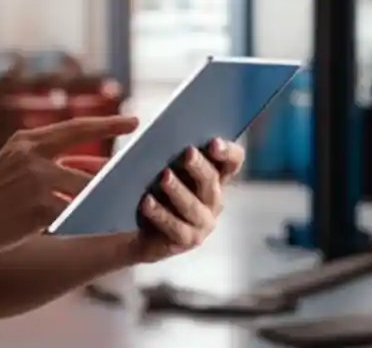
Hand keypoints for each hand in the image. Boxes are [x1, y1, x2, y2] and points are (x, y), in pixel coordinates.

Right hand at [0, 116, 138, 254]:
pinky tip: (105, 219)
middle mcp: (32, 154)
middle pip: (88, 150)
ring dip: (107, 190)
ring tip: (129, 193)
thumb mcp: (16, 167)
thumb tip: (96, 167)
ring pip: (86, 184)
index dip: (108, 124)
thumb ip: (51, 163)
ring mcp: (36, 181)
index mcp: (28, 141)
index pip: (76, 127)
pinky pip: (75, 211)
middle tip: (146, 151)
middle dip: (119, 148)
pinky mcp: (38, 208)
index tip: (134, 120)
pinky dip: (91, 214)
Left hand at [127, 138, 244, 263]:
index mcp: (214, 176)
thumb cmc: (155, 189)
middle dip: (200, 167)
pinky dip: (160, 214)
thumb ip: (171, 151)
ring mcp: (202, 223)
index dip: (228, 151)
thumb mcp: (164, 166)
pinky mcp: (185, 240)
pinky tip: (147, 202)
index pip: (233, 161)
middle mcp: (213, 200)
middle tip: (188, 153)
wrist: (139, 229)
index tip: (213, 142)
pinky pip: (174, 227)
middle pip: (211, 181)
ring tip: (164, 177)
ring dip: (179, 191)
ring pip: (193, 206)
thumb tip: (164, 131)